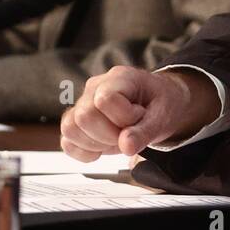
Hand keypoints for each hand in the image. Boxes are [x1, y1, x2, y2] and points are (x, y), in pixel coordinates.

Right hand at [59, 66, 218, 161]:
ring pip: (70, 128)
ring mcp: (83, 103)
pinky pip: (67, 142)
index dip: (122, 117)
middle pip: (83, 116)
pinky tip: (104, 147)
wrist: (160, 104)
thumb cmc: (161, 103)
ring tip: (117, 137)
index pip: (104, 100)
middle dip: (109, 135)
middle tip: (129, 132)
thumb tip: (126, 146)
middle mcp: (95, 87)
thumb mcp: (163, 116)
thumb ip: (145, 132)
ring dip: (97, 143)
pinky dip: (85, 152)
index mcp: (120, 78)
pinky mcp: (77, 122)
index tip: (138, 118)